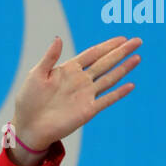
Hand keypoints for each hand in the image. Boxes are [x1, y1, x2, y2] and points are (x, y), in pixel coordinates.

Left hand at [11, 35, 141, 152]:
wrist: (28, 127)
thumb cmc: (28, 101)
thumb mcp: (36, 74)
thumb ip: (49, 57)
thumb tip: (58, 38)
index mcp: (69, 70)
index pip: (92, 54)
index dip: (107, 45)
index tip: (121, 38)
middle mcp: (80, 81)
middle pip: (105, 62)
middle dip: (121, 52)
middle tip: (137, 41)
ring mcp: (85, 95)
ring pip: (109, 78)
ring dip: (123, 68)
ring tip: (137, 57)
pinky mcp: (87, 111)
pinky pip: (106, 100)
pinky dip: (118, 93)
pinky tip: (130, 85)